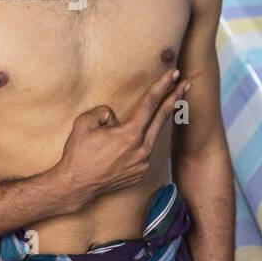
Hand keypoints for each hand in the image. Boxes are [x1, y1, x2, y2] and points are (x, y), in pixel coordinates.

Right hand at [52, 68, 189, 212]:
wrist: (75, 186)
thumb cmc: (78, 154)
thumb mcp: (84, 122)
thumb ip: (104, 111)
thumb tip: (115, 117)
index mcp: (130, 134)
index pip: (150, 104)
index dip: (162, 86)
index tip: (174, 74)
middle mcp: (142, 149)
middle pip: (163, 117)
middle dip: (175, 98)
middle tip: (186, 84)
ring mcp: (143, 164)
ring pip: (152, 135)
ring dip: (155, 122)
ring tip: (154, 111)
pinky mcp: (140, 174)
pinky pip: (144, 151)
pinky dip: (139, 143)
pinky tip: (123, 146)